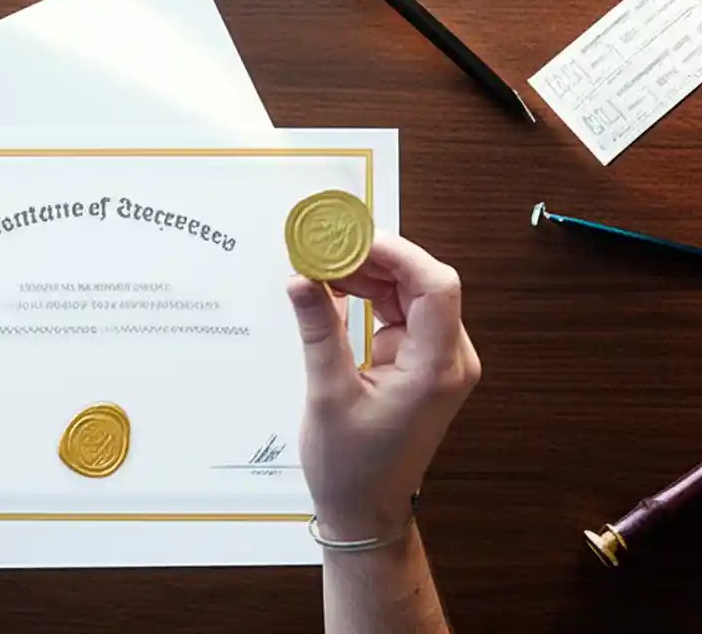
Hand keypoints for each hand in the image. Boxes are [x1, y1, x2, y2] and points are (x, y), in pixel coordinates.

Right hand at [287, 232, 479, 539]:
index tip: (349, 238)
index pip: (435, 287)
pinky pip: (399, 311)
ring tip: (320, 263)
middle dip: (373, 258)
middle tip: (323, 246)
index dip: (396, 253)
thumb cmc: (354, 467)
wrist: (365, 509)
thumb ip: (319, 330)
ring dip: (367, 274)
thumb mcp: (328, 394)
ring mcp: (436, 359)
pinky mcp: (419, 360)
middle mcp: (448, 359)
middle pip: (423, 283)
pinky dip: (368, 293)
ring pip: (410, 292)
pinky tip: (334, 286)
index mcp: (437, 369)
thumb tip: (301, 277)